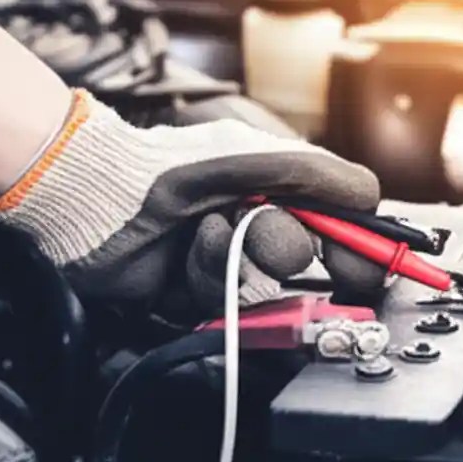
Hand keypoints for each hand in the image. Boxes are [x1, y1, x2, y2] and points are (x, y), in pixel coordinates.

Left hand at [0, 90, 384, 312]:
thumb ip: (316, 173)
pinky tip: (186, 248)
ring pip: (264, 286)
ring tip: (204, 231)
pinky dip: (206, 274)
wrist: (94, 197)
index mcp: (284, 187)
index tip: (355, 258)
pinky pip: (225, 303)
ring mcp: (231, 258)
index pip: (344, 222)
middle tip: (255, 232)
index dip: (356, 244)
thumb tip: (368, 195)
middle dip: (281, 246)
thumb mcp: (252, 158)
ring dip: (234, 259)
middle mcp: (262, 222)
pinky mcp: (200, 291)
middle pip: (307, 258)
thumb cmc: (171, 164)